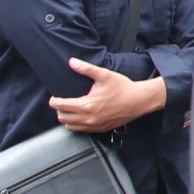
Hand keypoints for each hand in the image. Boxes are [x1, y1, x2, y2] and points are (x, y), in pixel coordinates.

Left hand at [49, 58, 167, 131]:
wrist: (140, 100)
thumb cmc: (123, 87)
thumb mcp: (104, 75)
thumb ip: (86, 68)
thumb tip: (72, 62)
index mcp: (87, 105)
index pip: (60, 106)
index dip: (54, 101)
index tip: (54, 97)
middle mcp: (89, 118)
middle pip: (62, 118)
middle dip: (59, 110)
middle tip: (62, 102)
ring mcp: (94, 125)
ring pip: (70, 127)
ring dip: (67, 118)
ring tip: (70, 110)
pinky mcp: (100, 129)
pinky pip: (81, 131)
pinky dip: (77, 124)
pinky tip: (81, 116)